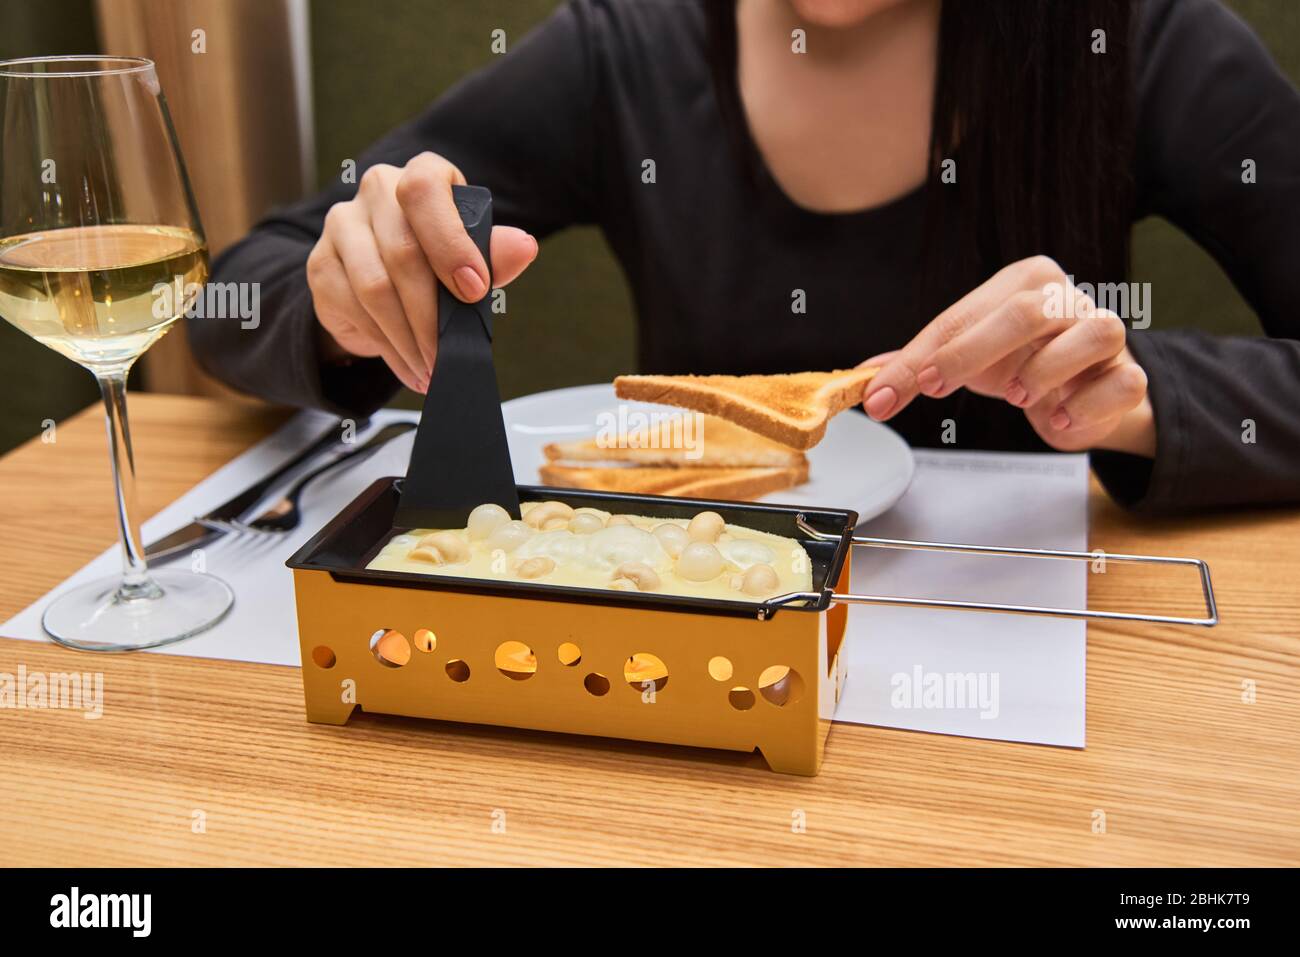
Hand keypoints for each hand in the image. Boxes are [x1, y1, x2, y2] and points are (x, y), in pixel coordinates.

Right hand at [306, 151, 538, 392]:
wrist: (384, 284)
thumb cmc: (438, 262)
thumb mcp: (473, 258)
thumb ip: (494, 254)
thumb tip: (523, 246)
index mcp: (422, 175)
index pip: (425, 191)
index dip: (450, 243)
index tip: (475, 290)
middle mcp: (377, 189)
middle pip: (402, 251)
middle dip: (431, 315)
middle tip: (449, 354)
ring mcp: (343, 225)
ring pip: (375, 286)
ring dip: (408, 338)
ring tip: (431, 368)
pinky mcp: (322, 264)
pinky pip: (353, 309)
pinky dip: (386, 346)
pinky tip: (408, 366)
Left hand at [861, 256, 1155, 455]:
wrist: (1083, 396)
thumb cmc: (1023, 363)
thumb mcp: (966, 359)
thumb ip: (919, 366)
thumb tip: (866, 378)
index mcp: (1024, 282)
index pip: (963, 315)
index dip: (921, 356)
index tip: (886, 392)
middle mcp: (1068, 299)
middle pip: (1026, 312)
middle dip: (972, 351)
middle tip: (938, 385)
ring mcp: (1107, 333)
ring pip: (1091, 335)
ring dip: (1045, 372)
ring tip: (1017, 396)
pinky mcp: (1130, 374)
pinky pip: (1120, 382)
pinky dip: (1086, 405)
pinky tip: (1059, 417)